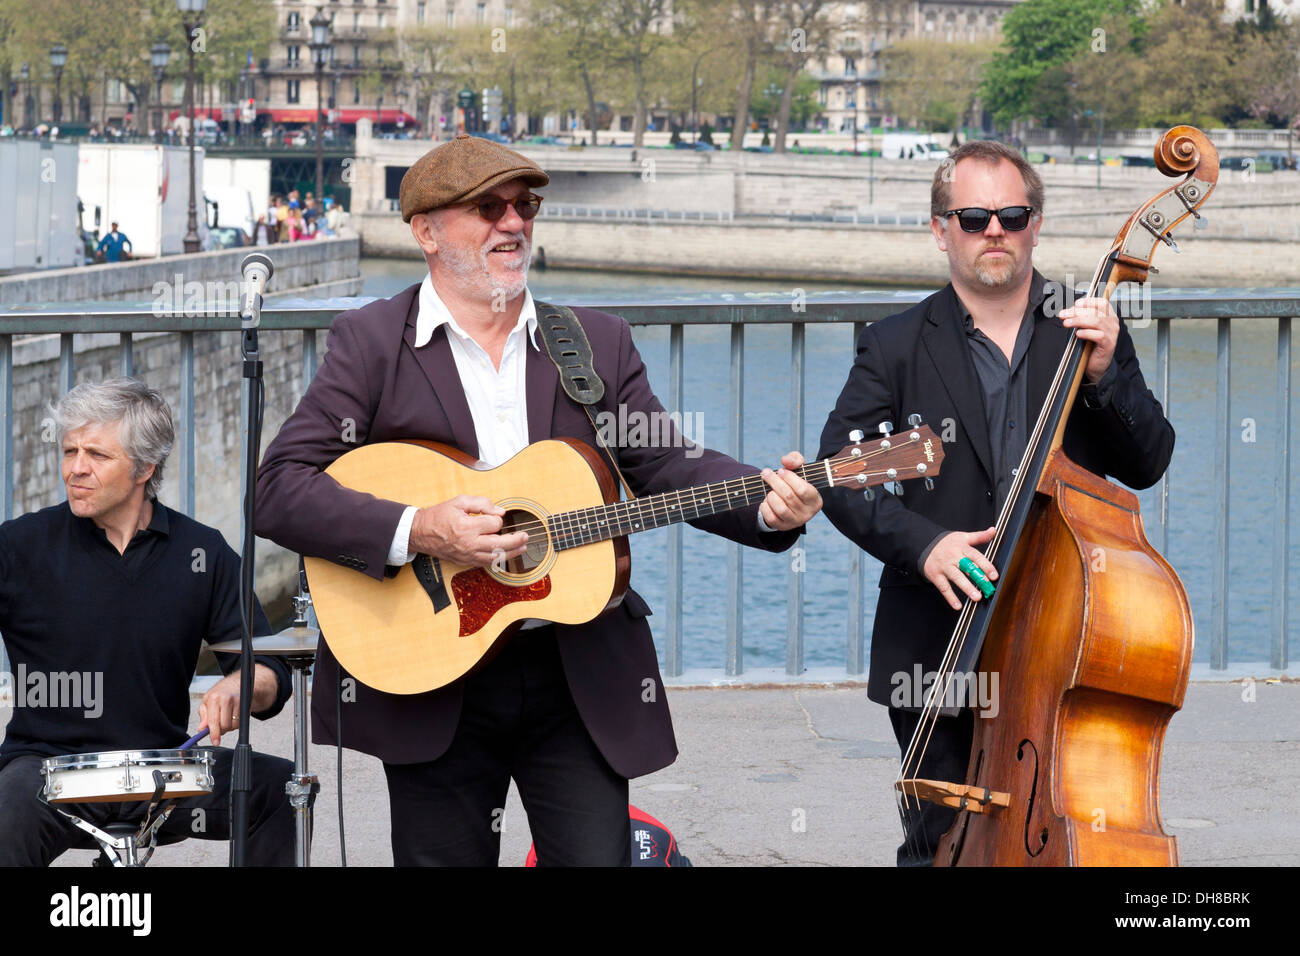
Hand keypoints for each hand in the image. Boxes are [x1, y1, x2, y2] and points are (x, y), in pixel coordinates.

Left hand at [198, 664, 276, 745]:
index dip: (214, 733)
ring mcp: (237, 701)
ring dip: (229, 727)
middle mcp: (226, 699)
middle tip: (219, 727)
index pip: (213, 720)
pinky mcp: (245, 705)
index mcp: (213, 698)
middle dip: (222, 730)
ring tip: (227, 718)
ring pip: (233, 725)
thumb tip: (201, 729)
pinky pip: (240, 723)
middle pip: (224, 725)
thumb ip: (204, 716)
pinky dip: (236, 724)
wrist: (237, 683)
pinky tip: (233, 716)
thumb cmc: (221, 693)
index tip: (215, 741)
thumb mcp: (207, 701)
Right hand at [407, 495, 528, 566]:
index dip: (497, 518)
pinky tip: (505, 555)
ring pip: (495, 558)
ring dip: (511, 553)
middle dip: (516, 540)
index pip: (494, 524)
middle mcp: (469, 544)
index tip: (493, 516)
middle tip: (525, 536)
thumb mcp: (459, 501)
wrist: (421, 533)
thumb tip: (500, 511)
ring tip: (522, 548)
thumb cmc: (439, 516)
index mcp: (467, 527)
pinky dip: (498, 560)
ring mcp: (467, 555)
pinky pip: (486, 564)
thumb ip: (482, 503)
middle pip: (500, 545)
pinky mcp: (465, 562)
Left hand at [759, 452, 822, 530]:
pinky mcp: (782, 527)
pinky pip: (771, 517)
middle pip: (788, 496)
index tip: (781, 470)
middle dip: (774, 481)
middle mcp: (808, 513)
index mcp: (815, 500)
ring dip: (771, 495)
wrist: (789, 504)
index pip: (803, 489)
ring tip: (770, 489)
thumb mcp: (799, 470)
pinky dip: (765, 506)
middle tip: (766, 473)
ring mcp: (795, 522)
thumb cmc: (795, 484)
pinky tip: (767, 500)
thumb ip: (795, 460)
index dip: (789, 478)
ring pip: (780, 508)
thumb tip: (785, 460)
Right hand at [923, 527, 998, 610]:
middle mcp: (953, 557)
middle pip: (967, 567)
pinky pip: (944, 588)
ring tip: (976, 597)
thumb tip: (994, 530)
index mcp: (962, 548)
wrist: (924, 545)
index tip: (994, 575)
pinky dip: (950, 597)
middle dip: (977, 577)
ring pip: (956, 578)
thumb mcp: (963, 537)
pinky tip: (957, 606)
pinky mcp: (936, 576)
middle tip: (987, 586)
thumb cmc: (947, 543)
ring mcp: (944, 567)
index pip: (976, 556)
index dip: (986, 565)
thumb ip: (980, 536)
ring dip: (966, 588)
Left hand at [1060, 296, 1118, 382]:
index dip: (1088, 302)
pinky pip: (1098, 335)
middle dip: (1076, 312)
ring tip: (1066, 323)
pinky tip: (1078, 334)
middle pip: (1095, 312)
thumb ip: (1082, 318)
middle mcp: (1112, 323)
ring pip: (1096, 321)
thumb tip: (1068, 311)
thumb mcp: (1087, 328)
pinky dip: (1086, 333)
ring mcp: (1112, 333)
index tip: (1075, 304)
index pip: (1102, 303)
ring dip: (1078, 321)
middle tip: (1063, 314)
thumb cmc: (1091, 345)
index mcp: (1109, 316)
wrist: (1097, 365)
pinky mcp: (1109, 344)